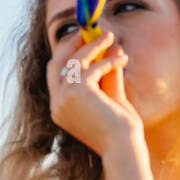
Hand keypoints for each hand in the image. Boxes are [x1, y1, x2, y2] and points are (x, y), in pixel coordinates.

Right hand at [47, 29, 143, 158]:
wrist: (123, 148)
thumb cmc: (120, 130)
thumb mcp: (112, 97)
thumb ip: (109, 74)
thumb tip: (112, 46)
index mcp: (60, 108)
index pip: (56, 75)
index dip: (68, 55)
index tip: (83, 41)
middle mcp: (57, 104)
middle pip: (57, 63)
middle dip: (72, 44)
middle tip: (89, 31)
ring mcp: (63, 99)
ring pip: (74, 61)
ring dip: (93, 46)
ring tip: (111, 36)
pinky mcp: (76, 93)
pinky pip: (92, 68)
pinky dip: (108, 60)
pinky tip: (122, 59)